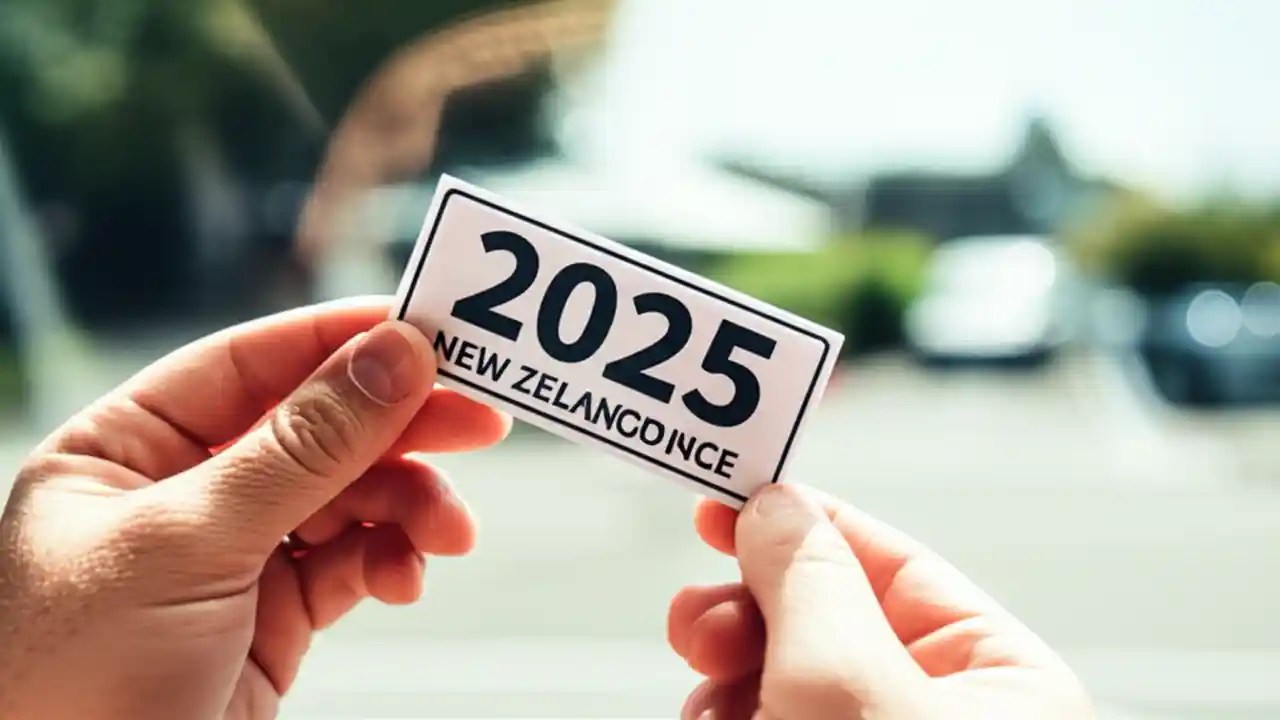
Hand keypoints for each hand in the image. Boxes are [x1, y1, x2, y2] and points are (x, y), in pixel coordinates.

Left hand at [0, 298, 508, 719]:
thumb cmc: (76, 684)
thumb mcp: (190, 543)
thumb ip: (302, 447)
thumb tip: (392, 356)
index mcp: (123, 448)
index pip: (249, 364)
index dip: (341, 341)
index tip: (429, 334)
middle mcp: (178, 492)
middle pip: (313, 427)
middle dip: (397, 428)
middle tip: (477, 422)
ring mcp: (229, 557)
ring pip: (346, 498)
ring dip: (407, 506)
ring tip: (447, 531)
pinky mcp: (272, 619)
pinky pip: (350, 564)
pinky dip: (389, 562)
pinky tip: (405, 576)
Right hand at [668, 485, 1095, 718]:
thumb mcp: (844, 681)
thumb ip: (809, 578)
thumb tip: (776, 503)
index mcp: (1003, 684)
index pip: (895, 565)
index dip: (804, 524)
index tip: (724, 502)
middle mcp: (944, 716)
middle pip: (826, 622)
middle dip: (748, 615)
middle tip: (697, 625)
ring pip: (784, 679)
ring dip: (727, 677)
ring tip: (709, 700)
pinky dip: (728, 715)